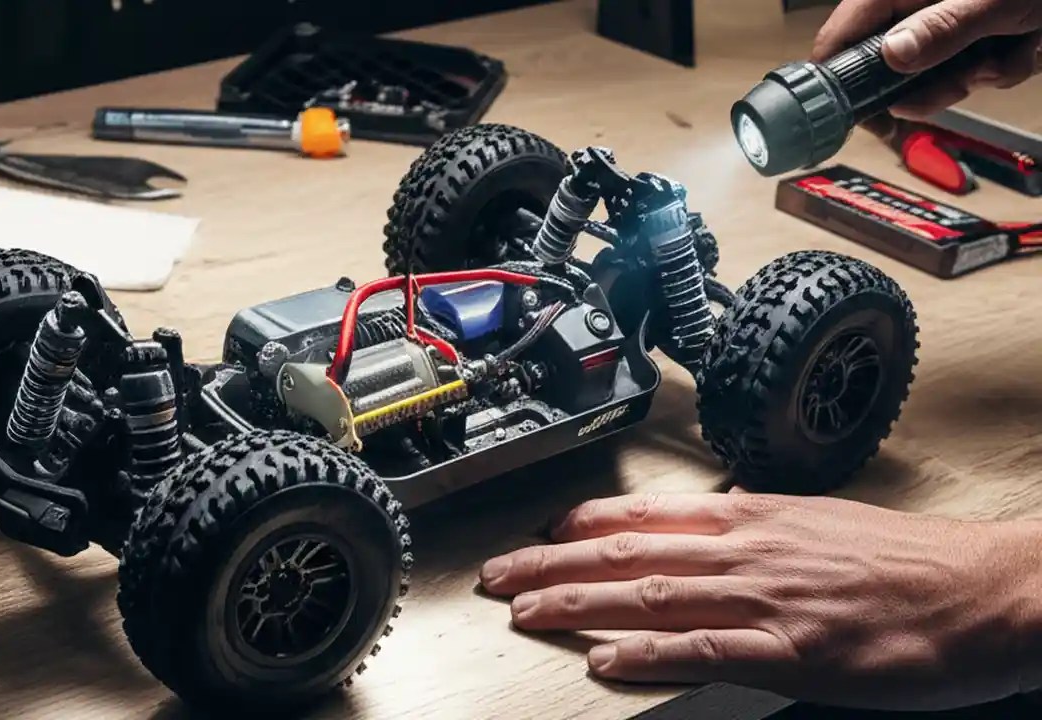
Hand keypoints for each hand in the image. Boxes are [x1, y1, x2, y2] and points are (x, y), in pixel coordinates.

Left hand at [478, 493, 1041, 710]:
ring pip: (649, 593)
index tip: (542, 529)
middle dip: (552, 561)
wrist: (984, 587)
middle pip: (626, 551)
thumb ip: (755, 525)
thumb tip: (709, 518)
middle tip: (500, 573)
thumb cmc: (907, 560)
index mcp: (752, 517)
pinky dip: (648, 653)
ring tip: (525, 610)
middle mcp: (746, 548)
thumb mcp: (818, 522)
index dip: (582, 522)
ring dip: (578, 603)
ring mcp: (765, 598)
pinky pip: (704, 649)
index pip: (645, 513)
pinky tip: (606, 660)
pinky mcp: (792, 649)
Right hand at [812, 0, 1040, 136]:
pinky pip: (973, 71)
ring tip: (1014, 46)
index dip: (838, 76)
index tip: (852, 115)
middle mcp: (917, 7)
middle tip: (965, 81)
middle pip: (891, 69)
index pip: (842, 34)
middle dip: (934, 85)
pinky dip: (1004, 67)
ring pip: (938, 77)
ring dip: (981, 74)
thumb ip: (943, 28)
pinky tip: (1025, 42)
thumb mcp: (992, 0)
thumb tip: (893, 55)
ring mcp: (947, 24)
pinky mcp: (975, 38)